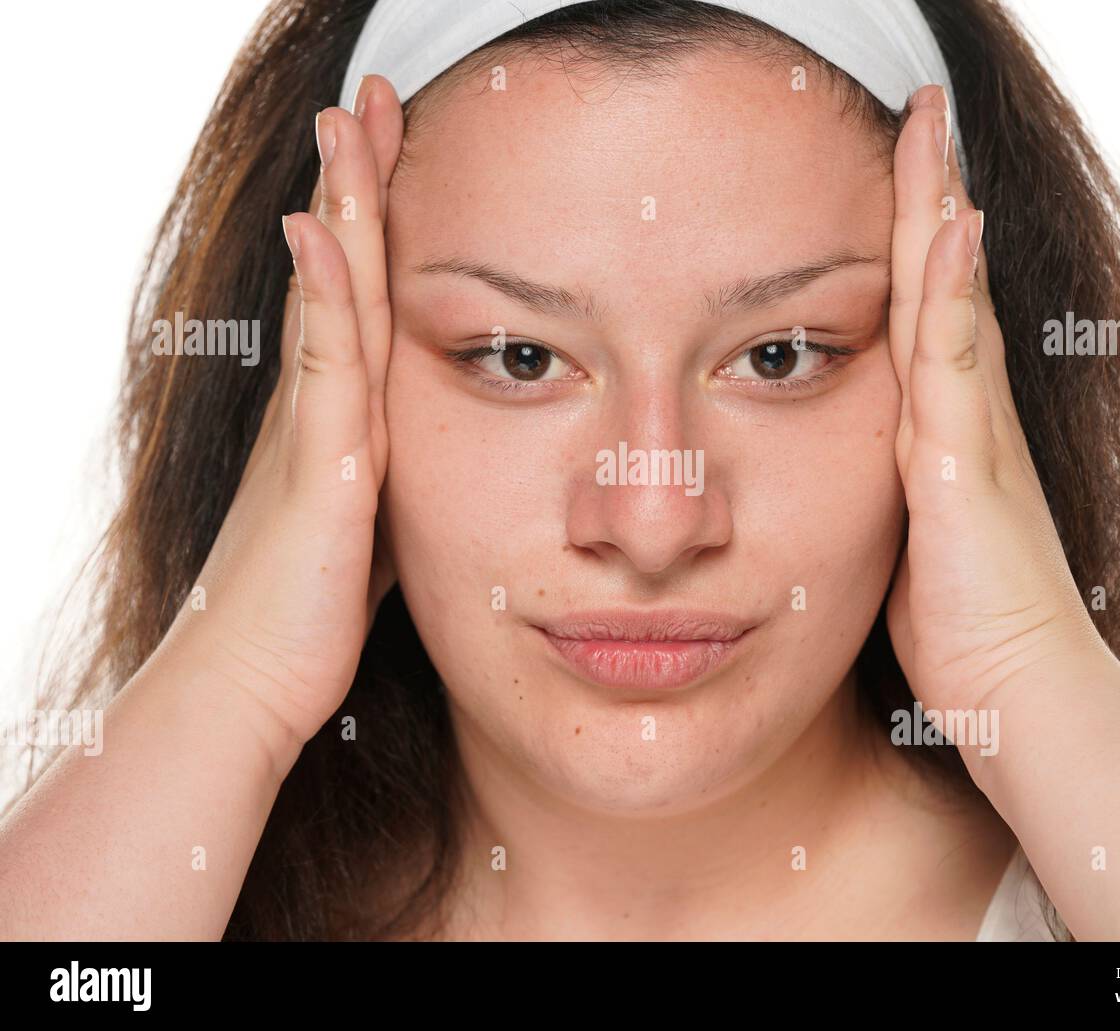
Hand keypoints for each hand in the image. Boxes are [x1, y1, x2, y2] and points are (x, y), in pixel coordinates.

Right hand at [162, 75, 404, 750]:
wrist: (248, 687)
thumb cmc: (305, 620)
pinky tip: (320, 229)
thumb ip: (387, 486)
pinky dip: (327, 297)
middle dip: (354, 186)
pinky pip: (327, 368)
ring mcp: (313, 433)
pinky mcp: (319, 471)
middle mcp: (320, 410)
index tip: (387, 155)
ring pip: (332, 300)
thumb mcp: (365, 535)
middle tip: (365, 101)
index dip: (368, 226)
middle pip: (341, 275)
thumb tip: (412, 473)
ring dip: (341, 208)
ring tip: (345, 123)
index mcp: (338, 422)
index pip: (358, 301)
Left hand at [884, 85, 1105, 716]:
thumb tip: (836, 479)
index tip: (899, 172)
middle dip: (929, 196)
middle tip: (920, 111)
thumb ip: (888, 495)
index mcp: (942, 432)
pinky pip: (955, 365)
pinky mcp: (964, 468)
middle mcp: (962, 417)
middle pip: (942, 284)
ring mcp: (969, 435)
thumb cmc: (964, 630)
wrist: (1019, 692)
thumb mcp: (910, 545)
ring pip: (950, 303)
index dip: (913, 242)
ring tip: (929, 131)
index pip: (923, 313)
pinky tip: (948, 232)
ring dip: (937, 215)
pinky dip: (952, 296)